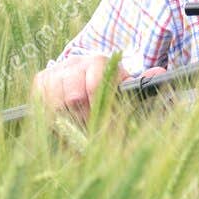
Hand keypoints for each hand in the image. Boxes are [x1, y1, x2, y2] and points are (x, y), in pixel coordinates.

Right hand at [30, 54, 167, 122]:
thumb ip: (141, 82)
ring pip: (55, 103)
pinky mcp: (39, 81)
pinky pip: (40, 104)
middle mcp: (74, 62)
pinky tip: (61, 126)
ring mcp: (55, 71)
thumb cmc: (109, 88)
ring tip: (78, 133)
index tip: (104, 126)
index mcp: (98, 62)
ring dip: (67, 123)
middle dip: (84, 120)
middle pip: (74, 97)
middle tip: (91, 135)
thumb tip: (159, 73)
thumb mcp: (125, 86)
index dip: (99, 109)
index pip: (95, 85)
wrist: (82, 78)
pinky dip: (50, 119)